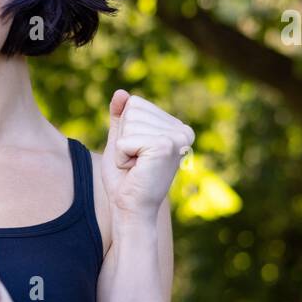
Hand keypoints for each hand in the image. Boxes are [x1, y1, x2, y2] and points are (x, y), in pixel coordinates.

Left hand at [101, 89, 194, 223]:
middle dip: (124, 139)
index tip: (135, 153)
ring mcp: (176, 137)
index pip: (135, 104)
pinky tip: (136, 170)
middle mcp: (182, 130)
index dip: (125, 130)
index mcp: (175, 126)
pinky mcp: (165, 146)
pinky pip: (125, 140)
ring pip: (129, 123)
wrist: (130, 209)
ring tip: (136, 167)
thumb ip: (121, 117)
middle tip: (135, 162)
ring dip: (123, 149)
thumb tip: (121, 92)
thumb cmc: (125, 179)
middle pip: (133, 111)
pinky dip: (122, 156)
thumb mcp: (120, 141)